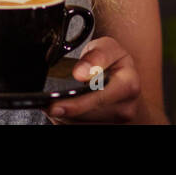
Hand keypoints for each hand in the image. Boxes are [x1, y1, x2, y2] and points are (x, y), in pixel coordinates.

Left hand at [42, 36, 159, 123]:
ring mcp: (118, 121)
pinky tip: (65, 109)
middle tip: (46, 104)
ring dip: (66, 116)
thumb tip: (81, 74)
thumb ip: (95, 56)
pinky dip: (69, 120)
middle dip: (66, 110)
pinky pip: (81, 127)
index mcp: (129, 85)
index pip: (100, 98)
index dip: (77, 104)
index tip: (56, 105)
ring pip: (83, 124)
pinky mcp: (107, 127)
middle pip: (88, 116)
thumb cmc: (112, 60)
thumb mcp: (106, 46)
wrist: (122, 74)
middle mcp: (126, 107)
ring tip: (55, 103)